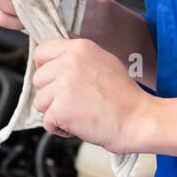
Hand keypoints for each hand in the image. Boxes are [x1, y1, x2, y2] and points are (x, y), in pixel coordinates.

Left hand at [31, 34, 150, 154]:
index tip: (57, 80)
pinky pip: (46, 122)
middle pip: (38, 79)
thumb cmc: (125, 97)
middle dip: (51, 94)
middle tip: (75, 101)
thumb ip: (79, 56)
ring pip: (40, 102)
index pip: (42, 52)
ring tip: (79, 112)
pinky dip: (60, 128)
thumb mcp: (104, 61)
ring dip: (55, 112)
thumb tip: (58, 54)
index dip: (46, 68)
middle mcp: (69, 62)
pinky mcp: (60, 108)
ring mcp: (63, 84)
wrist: (138, 120)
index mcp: (80, 48)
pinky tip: (80, 124)